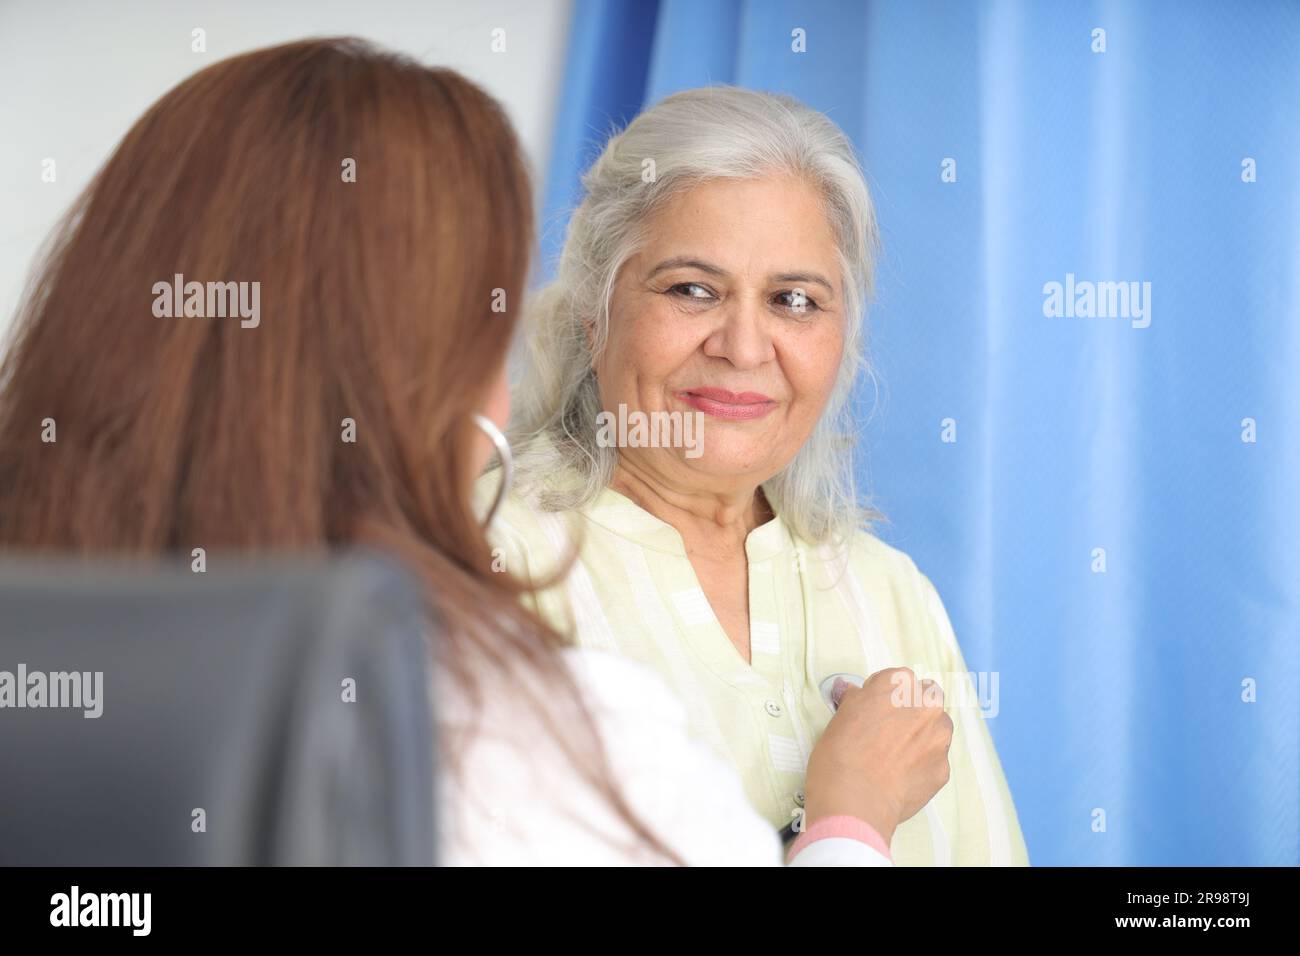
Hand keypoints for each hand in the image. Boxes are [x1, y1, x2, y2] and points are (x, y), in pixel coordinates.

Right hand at [803, 667, 954, 845]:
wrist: (855, 799)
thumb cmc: (840, 755)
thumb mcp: (840, 716)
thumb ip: (857, 700)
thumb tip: (855, 694)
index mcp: (898, 684)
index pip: (898, 679)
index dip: (884, 696)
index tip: (874, 710)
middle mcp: (925, 705)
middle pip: (926, 698)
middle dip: (913, 710)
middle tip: (890, 730)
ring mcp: (938, 737)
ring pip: (938, 728)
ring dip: (923, 736)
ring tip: (897, 756)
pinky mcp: (943, 768)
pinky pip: (935, 760)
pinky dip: (922, 765)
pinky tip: (901, 776)